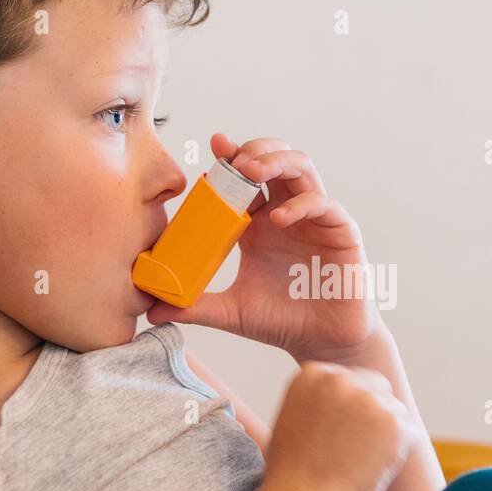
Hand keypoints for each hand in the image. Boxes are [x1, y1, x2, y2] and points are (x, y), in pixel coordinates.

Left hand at [143, 133, 382, 359]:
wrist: (322, 344)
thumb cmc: (281, 322)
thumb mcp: (231, 312)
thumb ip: (195, 306)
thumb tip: (150, 311)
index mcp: (259, 222)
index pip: (245, 178)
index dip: (231, 157)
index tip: (214, 146)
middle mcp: (287, 211)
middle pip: (274, 158)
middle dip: (254, 150)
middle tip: (234, 159)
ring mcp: (315, 217)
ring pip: (301, 167)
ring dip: (276, 161)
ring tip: (252, 171)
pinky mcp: (340, 230)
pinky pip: (322, 203)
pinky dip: (299, 204)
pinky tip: (277, 219)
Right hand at [259, 361, 420, 490]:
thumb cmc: (293, 478)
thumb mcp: (294, 422)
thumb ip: (321, 402)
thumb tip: (352, 401)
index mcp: (312, 375)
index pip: (348, 381)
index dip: (346, 412)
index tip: (334, 438)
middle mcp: (339, 379)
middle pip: (376, 387)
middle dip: (371, 416)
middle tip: (354, 451)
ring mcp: (368, 399)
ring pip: (395, 410)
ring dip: (386, 435)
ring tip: (359, 464)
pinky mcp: (393, 422)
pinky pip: (410, 433)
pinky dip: (399, 453)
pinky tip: (374, 469)